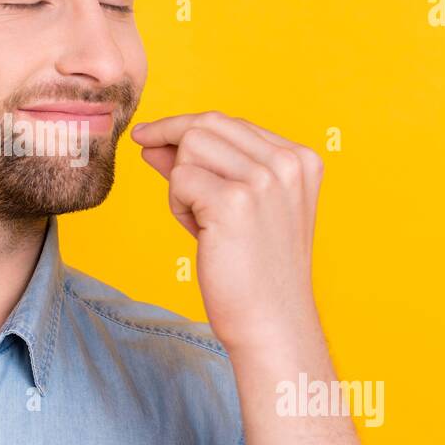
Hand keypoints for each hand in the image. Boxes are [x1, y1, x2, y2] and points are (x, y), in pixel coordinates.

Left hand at [131, 111, 324, 355]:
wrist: (271, 322)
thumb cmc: (253, 269)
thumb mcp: (237, 206)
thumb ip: (203, 167)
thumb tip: (152, 139)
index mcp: (301, 159)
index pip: (231, 122)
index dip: (186, 127)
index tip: (151, 134)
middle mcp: (288, 163)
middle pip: (207, 125)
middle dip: (172, 142)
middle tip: (144, 149)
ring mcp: (264, 180)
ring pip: (190, 147)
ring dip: (179, 183)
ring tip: (200, 222)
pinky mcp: (234, 202)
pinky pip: (179, 179)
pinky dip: (178, 206)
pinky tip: (199, 234)